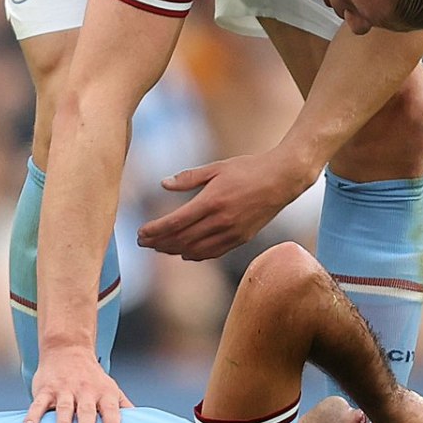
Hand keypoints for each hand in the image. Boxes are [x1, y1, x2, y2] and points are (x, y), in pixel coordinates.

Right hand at [23, 344, 132, 422]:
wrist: (68, 349)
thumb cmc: (93, 378)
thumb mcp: (111, 389)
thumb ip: (124, 408)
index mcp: (103, 393)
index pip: (111, 409)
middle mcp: (85, 390)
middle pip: (86, 411)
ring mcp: (64, 389)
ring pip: (63, 408)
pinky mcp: (45, 389)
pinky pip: (38, 403)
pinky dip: (33, 416)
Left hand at [137, 151, 315, 260]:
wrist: (283, 179)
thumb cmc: (249, 169)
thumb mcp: (217, 167)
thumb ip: (189, 177)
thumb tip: (163, 184)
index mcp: (212, 201)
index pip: (176, 222)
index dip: (155, 230)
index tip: (140, 233)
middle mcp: (221, 220)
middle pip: (182, 238)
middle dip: (159, 242)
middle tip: (142, 243)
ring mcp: (232, 232)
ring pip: (196, 249)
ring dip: (174, 250)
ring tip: (159, 248)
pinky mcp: (242, 238)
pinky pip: (214, 252)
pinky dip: (196, 255)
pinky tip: (185, 253)